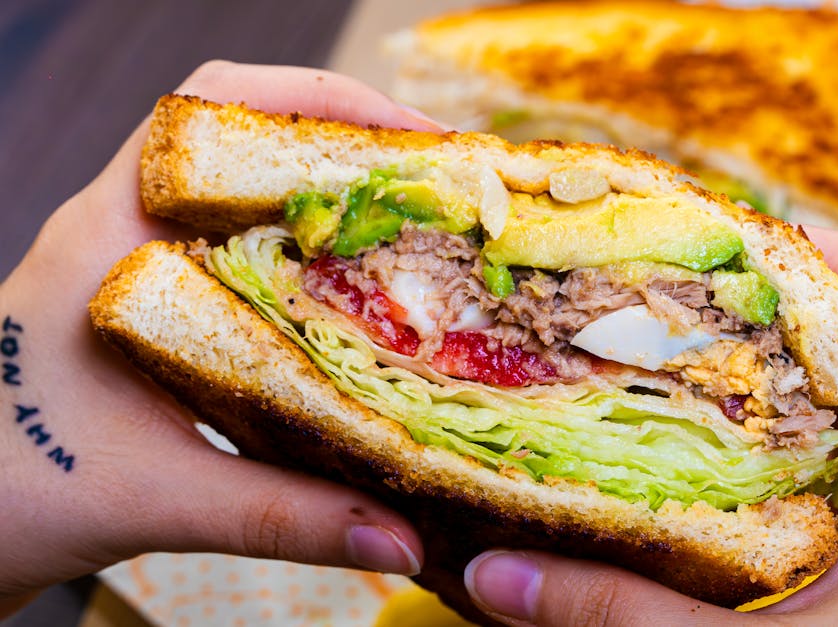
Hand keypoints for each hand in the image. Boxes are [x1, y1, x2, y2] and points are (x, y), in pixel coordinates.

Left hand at [0, 61, 441, 616]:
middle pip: (254, 139)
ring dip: (340, 198)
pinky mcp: (159, 312)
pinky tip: (369, 300)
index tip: (420, 142)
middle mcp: (127, 232)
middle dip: (356, 149)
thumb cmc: (2, 493)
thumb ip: (282, 517)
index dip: (324, 104)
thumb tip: (402, 539)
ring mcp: (142, 268)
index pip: (215, 110)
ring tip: (428, 228)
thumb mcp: (152, 498)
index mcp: (110, 234)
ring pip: (256, 197)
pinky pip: (252, 257)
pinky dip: (318, 259)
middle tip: (447, 186)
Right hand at [461, 228, 837, 624]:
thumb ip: (621, 619)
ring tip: (687, 371)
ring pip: (832, 466)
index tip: (775, 230)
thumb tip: (490, 572)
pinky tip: (687, 493)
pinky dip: (748, 495)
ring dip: (767, 418)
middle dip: (790, 340)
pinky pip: (803, 527)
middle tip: (698, 297)